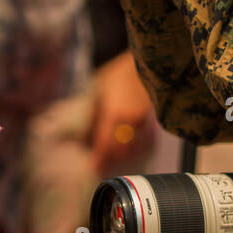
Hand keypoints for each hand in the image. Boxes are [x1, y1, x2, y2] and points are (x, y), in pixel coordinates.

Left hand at [90, 49, 156, 173]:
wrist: (143, 63)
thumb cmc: (116, 74)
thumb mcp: (97, 90)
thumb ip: (93, 112)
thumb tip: (83, 131)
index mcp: (114, 113)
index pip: (104, 143)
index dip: (99, 158)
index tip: (93, 168)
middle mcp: (129, 120)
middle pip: (120, 150)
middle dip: (110, 160)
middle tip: (101, 166)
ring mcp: (142, 121)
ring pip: (132, 147)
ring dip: (122, 155)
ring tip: (113, 159)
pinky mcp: (149, 120)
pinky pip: (140, 140)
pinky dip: (132, 147)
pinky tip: (126, 148)